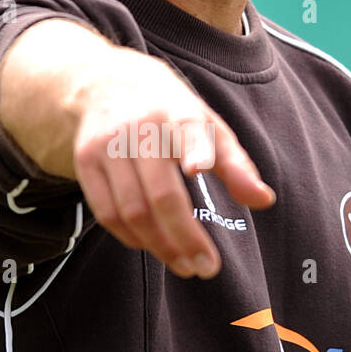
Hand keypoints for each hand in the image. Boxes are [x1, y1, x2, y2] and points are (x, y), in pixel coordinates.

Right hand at [70, 48, 275, 277]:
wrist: (106, 83)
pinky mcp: (85, 162)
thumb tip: (264, 201)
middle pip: (161, 193)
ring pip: (132, 211)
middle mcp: (139, 128)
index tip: (198, 169)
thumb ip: (236, 165)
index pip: (188, 132)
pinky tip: (152, 247)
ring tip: (184, 265)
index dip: (193, 150)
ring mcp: (107, 146)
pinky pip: (106, 213)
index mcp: (178, 113)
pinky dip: (131, 238)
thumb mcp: (208, 126)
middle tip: (207, 268)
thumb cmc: (169, 113)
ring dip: (160, 246)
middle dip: (185, 237)